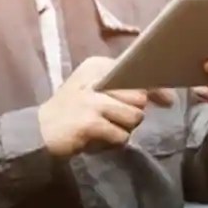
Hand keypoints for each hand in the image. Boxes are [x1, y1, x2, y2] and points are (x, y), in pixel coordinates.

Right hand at [38, 57, 176, 157]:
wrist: (38, 131)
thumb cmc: (74, 110)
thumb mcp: (97, 91)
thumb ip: (129, 90)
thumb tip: (170, 98)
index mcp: (98, 66)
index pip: (140, 73)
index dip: (157, 89)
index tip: (167, 100)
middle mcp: (95, 79)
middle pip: (140, 98)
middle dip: (133, 113)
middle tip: (113, 119)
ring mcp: (92, 101)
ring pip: (134, 117)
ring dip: (123, 129)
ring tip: (105, 128)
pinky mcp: (89, 122)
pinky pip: (121, 135)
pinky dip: (114, 141)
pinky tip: (98, 138)